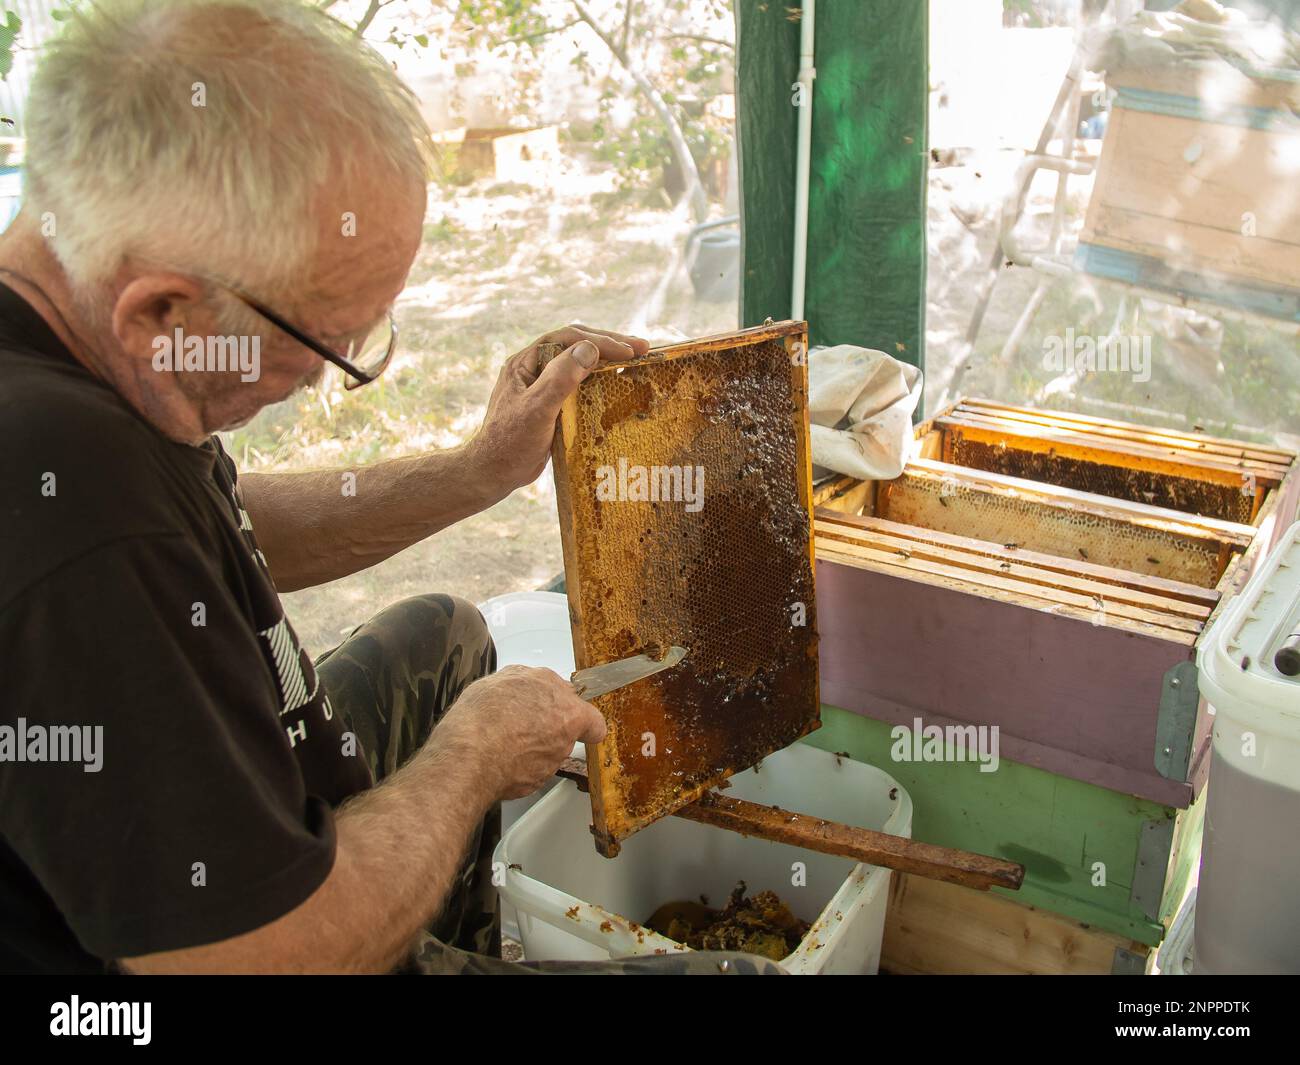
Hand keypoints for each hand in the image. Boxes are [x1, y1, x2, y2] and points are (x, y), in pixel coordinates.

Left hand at [443, 665, 606, 800]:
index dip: (589, 731)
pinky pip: (506, 686)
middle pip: (563, 695)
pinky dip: (504, 699)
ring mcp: (520, 678)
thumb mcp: (544, 771)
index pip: (592, 719)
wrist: (467, 755)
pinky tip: (494, 718)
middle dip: (557, 711)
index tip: (587, 734)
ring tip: (515, 725)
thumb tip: (550, 745)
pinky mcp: (493, 678)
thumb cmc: (506, 767)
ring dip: (530, 701)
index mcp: (570, 713)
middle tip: (544, 732)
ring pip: (534, 686)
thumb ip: (555, 749)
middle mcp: (549, 687)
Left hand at [468, 324, 649, 495]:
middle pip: (575, 345)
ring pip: (579, 362)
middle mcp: (534, 368)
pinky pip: (579, 383)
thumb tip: (589, 349)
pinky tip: (617, 382)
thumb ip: (560, 378)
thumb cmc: (510, 442)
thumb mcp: (537, 409)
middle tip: (643, 348)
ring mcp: (543, 385)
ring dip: (607, 358)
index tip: (629, 350)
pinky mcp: (551, 403)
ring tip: (636, 359)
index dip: (601, 341)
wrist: (493, 473)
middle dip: (609, 344)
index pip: (568, 339)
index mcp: (526, 362)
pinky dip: (600, 379)